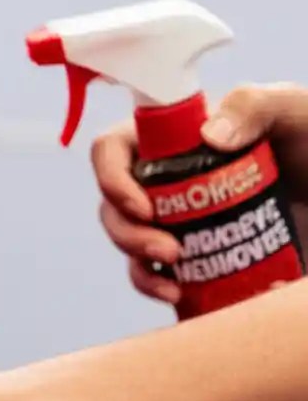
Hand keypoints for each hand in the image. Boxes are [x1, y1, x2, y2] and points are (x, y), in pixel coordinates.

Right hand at [92, 83, 307, 303]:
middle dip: (127, 234)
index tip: (142, 207)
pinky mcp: (188, 251)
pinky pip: (152, 272)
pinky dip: (154, 286)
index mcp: (170, 138)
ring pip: (127, 241)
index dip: (111, 179)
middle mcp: (161, 178)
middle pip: (114, 205)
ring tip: (173, 281)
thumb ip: (253, 105)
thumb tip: (209, 136)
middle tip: (168, 250)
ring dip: (138, 265)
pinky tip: (176, 294)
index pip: (112, 150)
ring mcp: (172, 217)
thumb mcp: (291, 111)